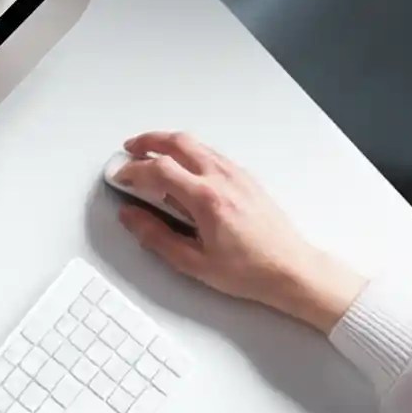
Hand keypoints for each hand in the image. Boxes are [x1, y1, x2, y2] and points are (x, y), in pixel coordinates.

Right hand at [114, 131, 365, 331]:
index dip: (133, 170)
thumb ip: (155, 237)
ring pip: (196, 144)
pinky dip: (189, 152)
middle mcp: (222, 179)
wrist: (291, 269)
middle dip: (148, 141)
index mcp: (206, 199)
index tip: (120, 177)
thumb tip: (131, 217)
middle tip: (130, 149)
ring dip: (168, 143)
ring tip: (150, 154)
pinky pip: (211, 154)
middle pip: (177, 142)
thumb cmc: (249, 270)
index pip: (159, 170)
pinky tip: (182, 167)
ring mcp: (236, 175)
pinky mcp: (245, 178)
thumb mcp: (192, 262)